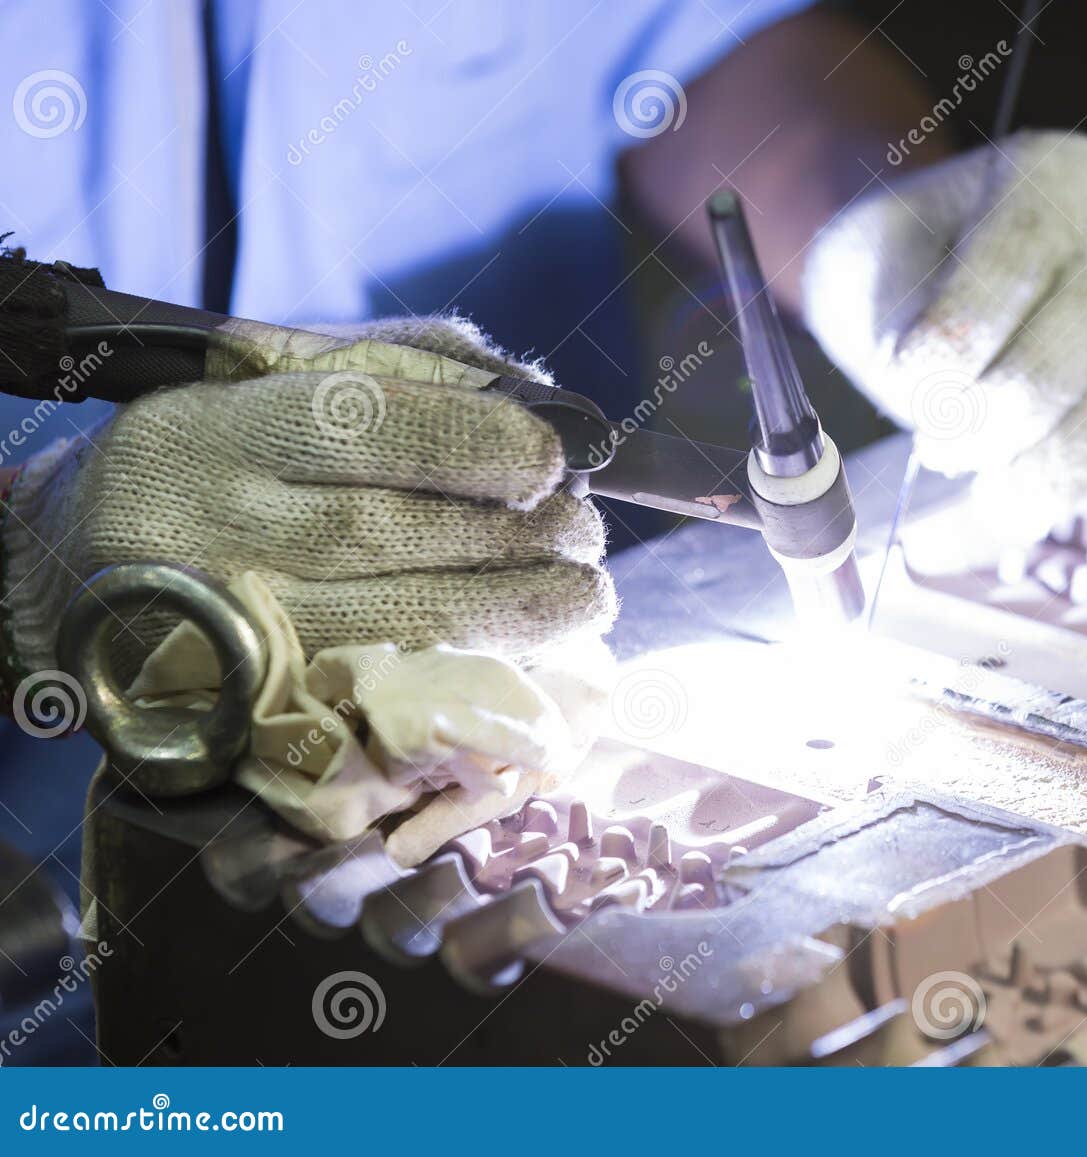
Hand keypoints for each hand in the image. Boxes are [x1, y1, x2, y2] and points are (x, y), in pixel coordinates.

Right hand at [1, 317, 615, 677]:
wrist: (77, 564)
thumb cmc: (216, 452)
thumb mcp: (276, 379)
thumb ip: (404, 368)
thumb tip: (539, 394)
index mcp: (216, 429)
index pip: (362, 427)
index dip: (476, 441)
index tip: (554, 454)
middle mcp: (212, 530)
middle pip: (388, 534)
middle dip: (517, 535)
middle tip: (587, 531)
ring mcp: (226, 628)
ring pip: (395, 624)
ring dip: (518, 612)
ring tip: (586, 593)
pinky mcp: (245, 707)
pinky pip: (382, 694)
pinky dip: (473, 671)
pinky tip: (531, 653)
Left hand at [803, 131, 1086, 562]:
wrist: (943, 257)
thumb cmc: (903, 258)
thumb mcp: (871, 256)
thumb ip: (898, 317)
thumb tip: (937, 406)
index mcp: (1053, 176)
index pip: (1014, 266)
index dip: (952, 347)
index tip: (908, 381)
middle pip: (1070, 357)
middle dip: (990, 424)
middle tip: (937, 448)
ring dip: (1037, 482)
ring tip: (976, 505)